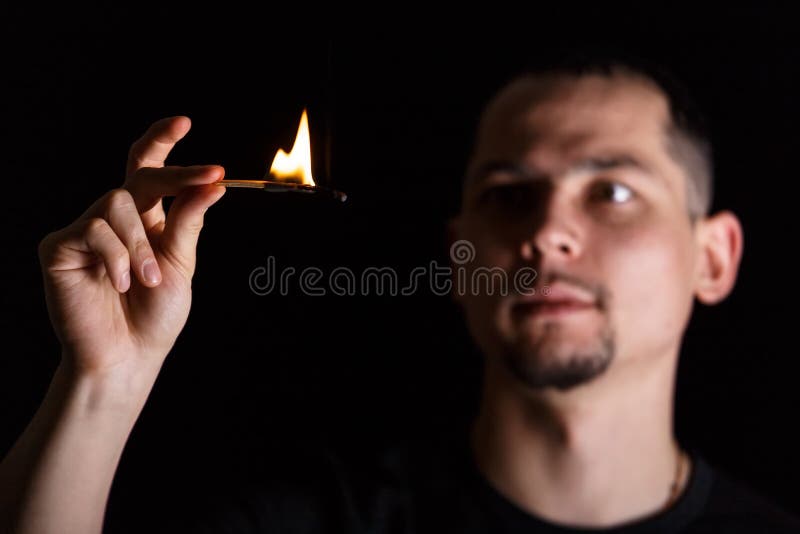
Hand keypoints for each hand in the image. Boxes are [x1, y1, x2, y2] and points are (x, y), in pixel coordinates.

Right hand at [38, 116, 225, 378]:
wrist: (128, 356)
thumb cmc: (156, 315)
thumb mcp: (180, 264)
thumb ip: (188, 222)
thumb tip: (212, 184)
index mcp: (145, 220)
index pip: (149, 171)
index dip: (161, 143)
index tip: (185, 122)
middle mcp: (114, 219)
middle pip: (139, 177)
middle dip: (177, 175)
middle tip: (210, 176)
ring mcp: (85, 231)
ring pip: (118, 204)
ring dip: (142, 244)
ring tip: (147, 281)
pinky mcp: (60, 247)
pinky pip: (93, 230)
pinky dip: (116, 257)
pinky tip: (120, 283)